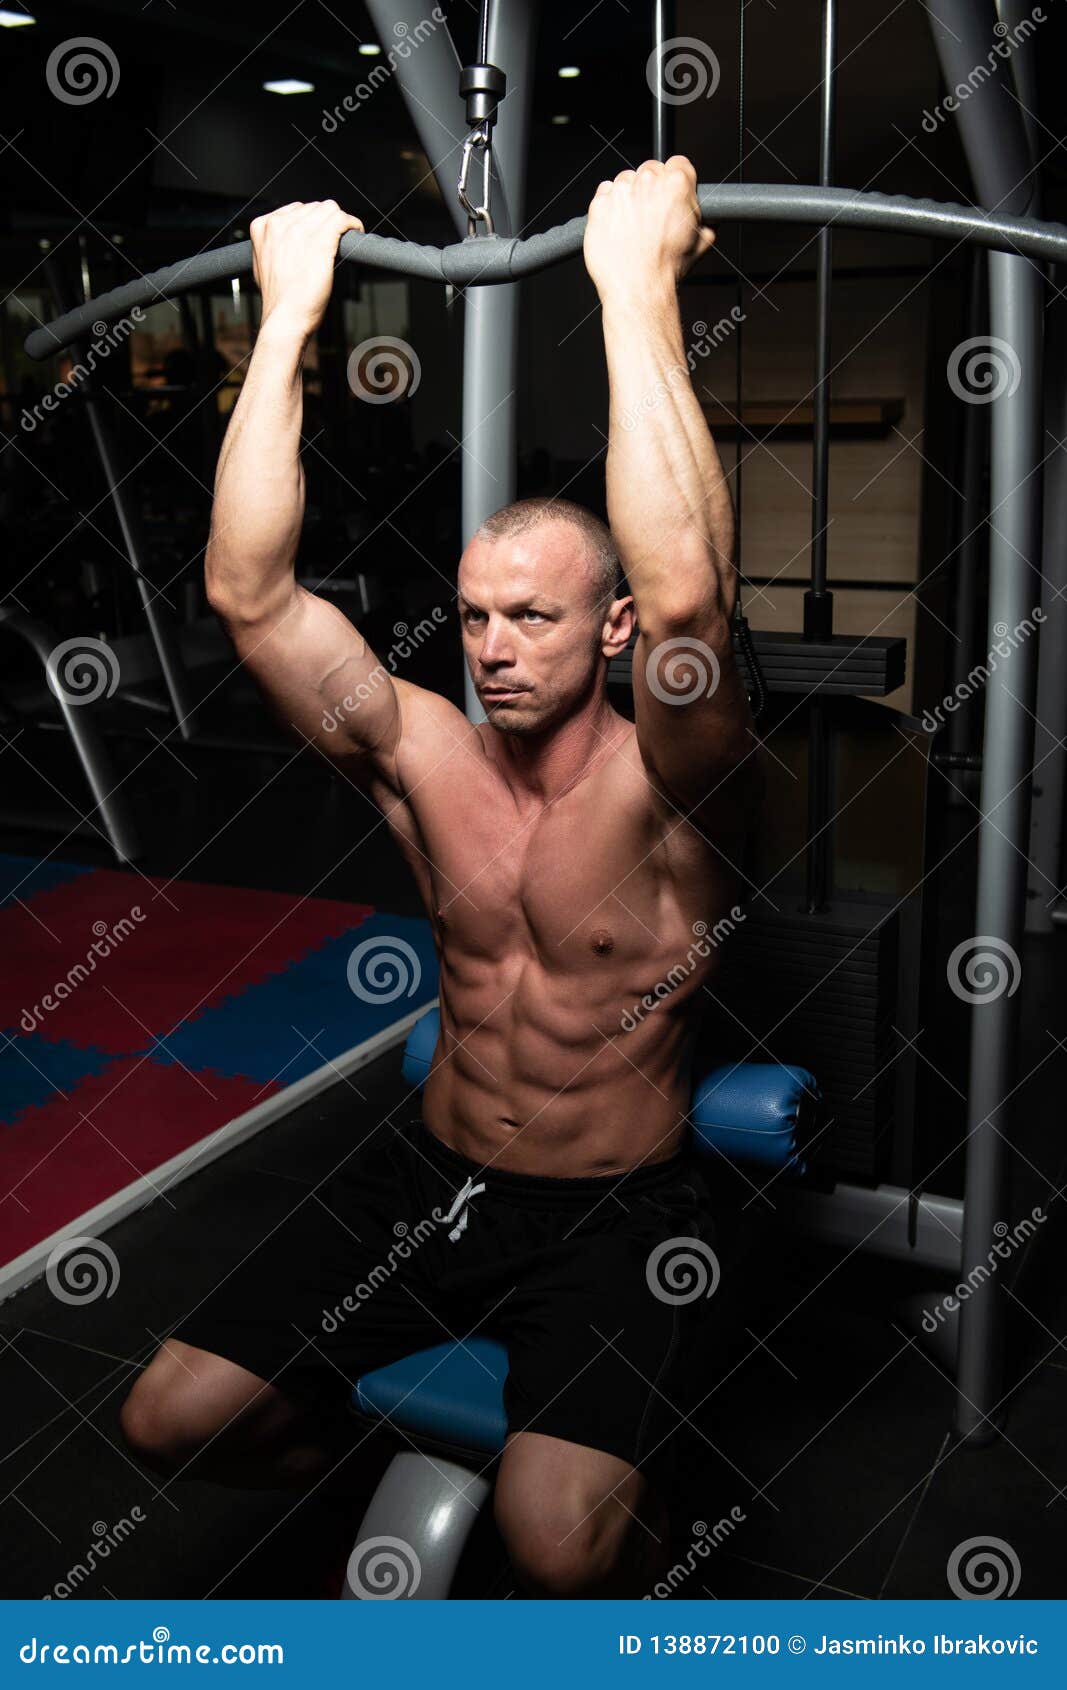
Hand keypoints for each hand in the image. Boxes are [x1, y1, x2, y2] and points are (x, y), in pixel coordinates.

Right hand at [250, 200, 363, 338]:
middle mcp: (279, 224)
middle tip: (334, 240)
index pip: (296, 209)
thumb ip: (273, 245)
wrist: (285, 318)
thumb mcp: (262, 265)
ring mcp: (299, 231)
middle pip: (314, 207)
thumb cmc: (279, 300)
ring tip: (346, 235)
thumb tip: (287, 239)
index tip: (320, 234)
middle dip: (326, 222)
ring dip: (340, 221)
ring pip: (329, 209)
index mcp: (262, 227)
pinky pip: (342, 220)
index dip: (312, 222)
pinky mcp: (320, 241)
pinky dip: (353, 224)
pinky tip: (356, 232)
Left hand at [583, 156, 714, 300]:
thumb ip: (705, 225)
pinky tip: (616, 227)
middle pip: (650, 170)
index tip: (670, 194)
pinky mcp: (600, 203)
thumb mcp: (699, 245)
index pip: (678, 164)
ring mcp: (622, 191)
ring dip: (628, 197)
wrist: (638, 287)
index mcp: (677, 185)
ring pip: (625, 181)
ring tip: (632, 225)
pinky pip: (603, 194)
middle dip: (650, 188)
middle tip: (650, 215)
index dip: (675, 181)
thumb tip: (708, 224)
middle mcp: (648, 182)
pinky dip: (608, 206)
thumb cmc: (665, 269)